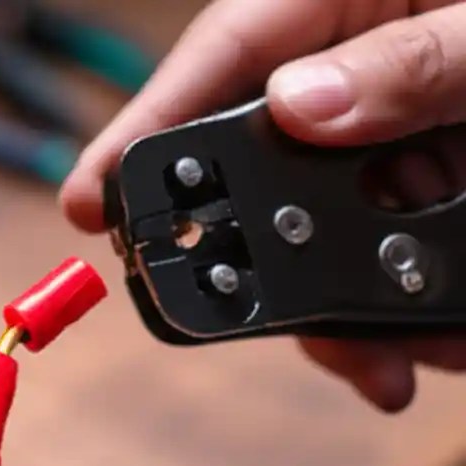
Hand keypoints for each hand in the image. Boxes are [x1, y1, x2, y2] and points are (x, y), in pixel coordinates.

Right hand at [59, 0, 465, 411]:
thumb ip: (418, 57)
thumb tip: (304, 106)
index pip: (227, 54)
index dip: (147, 132)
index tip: (90, 202)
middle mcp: (375, 61)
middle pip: (272, 162)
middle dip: (273, 257)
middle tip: (276, 327)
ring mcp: (414, 125)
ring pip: (341, 222)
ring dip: (360, 302)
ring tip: (396, 356)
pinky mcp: (449, 173)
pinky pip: (409, 245)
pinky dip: (421, 303)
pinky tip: (440, 338)